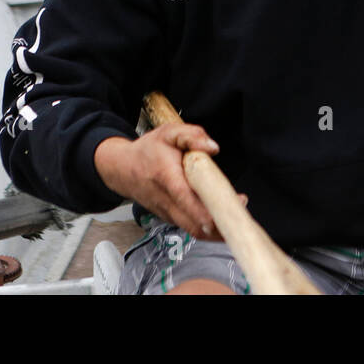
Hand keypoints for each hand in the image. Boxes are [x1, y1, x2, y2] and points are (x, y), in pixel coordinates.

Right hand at [94, 124, 244, 239]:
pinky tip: (222, 215)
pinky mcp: (170, 219)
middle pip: (195, 225)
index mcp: (167, 178)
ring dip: (217, 230)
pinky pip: (191, 228)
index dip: (207, 212)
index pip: (187, 201)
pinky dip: (208, 227)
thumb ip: (192, 135)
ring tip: (236, 215)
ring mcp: (167, 214)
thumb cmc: (148, 151)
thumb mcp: (168, 133)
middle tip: (241, 212)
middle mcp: (167, 201)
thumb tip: (213, 147)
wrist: (122, 169)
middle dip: (220, 225)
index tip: (228, 210)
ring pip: (194, 231)